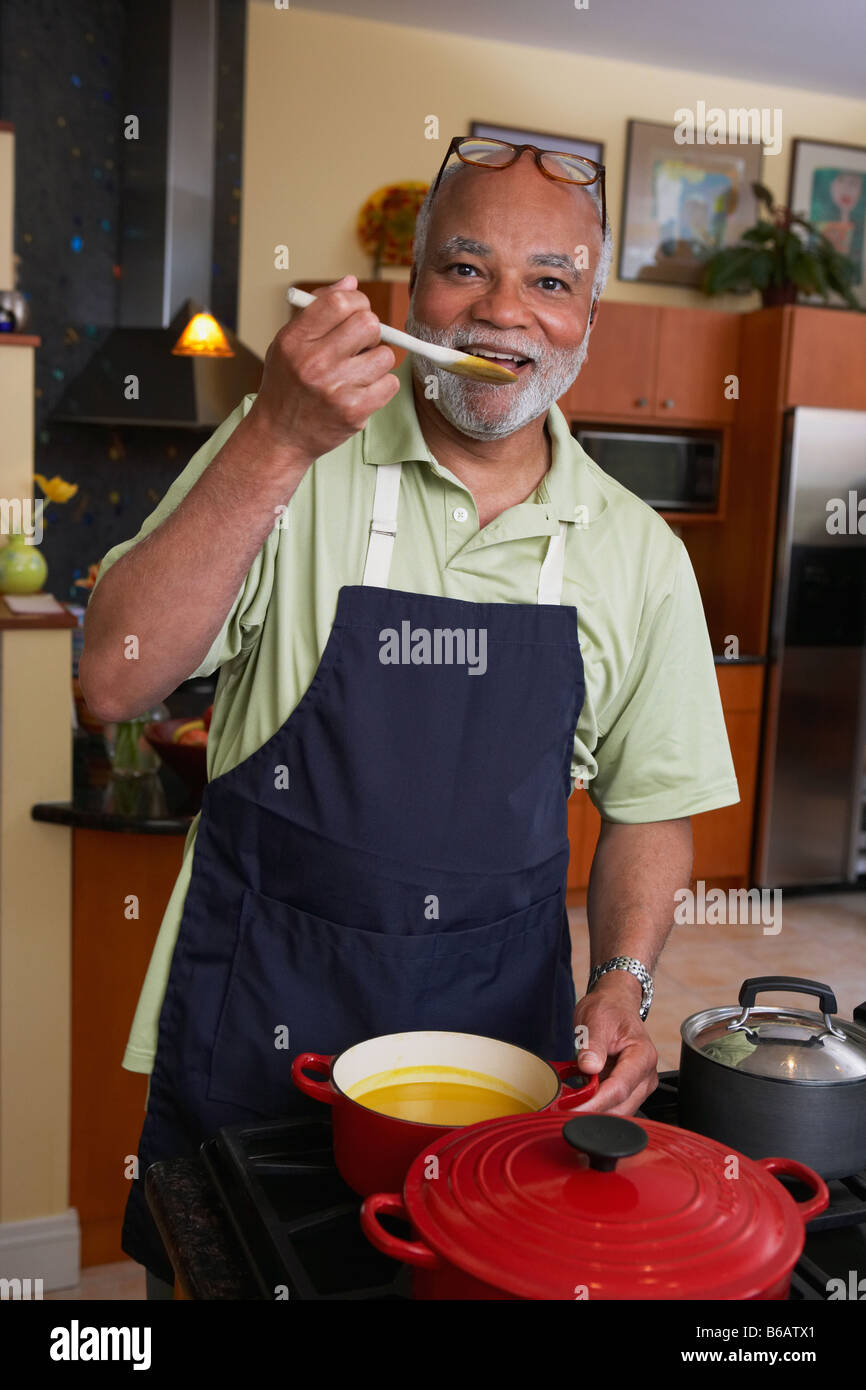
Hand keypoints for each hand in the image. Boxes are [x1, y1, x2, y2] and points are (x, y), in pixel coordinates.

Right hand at [248, 274, 399, 461]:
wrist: (281, 436)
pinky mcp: (354, 412)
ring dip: (376, 362)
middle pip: (369, 324)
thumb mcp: (289, 342)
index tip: (356, 313)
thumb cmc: (287, 384)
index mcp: (296, 340)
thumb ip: (318, 310)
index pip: (339, 302)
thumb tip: (351, 282)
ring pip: (385, 355)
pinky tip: (362, 391)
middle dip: (371, 332)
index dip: (357, 301)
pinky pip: (390, 384)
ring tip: (357, 372)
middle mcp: (314, 363)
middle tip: (360, 345)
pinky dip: (382, 387)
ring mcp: (336, 389)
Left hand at [571, 972, 657, 1115]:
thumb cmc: (609, 1010)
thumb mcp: (596, 1019)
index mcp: (642, 1055)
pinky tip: (578, 1098)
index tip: (572, 1109)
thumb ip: (593, 1044)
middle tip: (563, 1109)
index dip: (595, 1102)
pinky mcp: (629, 1091)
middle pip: (620, 1106)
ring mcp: (639, 1085)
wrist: (615, 1005)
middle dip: (592, 1112)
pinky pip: (612, 1107)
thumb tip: (589, 1067)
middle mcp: (646, 1075)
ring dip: (593, 1111)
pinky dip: (595, 1107)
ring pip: (617, 1112)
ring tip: (568, 1102)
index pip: (619, 1088)